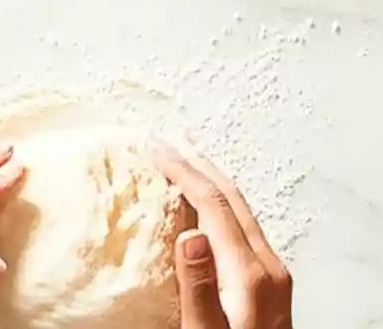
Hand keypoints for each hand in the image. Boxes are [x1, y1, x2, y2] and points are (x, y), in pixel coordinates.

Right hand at [151, 141, 293, 328]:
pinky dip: (219, 204)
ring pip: (240, 210)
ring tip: (186, 159)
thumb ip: (198, 288)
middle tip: (169, 140)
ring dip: (210, 179)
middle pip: (233, 199)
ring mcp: (272, 277)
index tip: (156, 148)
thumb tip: (190, 234)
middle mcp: (267, 269)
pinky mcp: (268, 286)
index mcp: (250, 276)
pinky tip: (205, 206)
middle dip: (199, 163)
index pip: (214, 205)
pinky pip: (242, 228)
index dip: (182, 171)